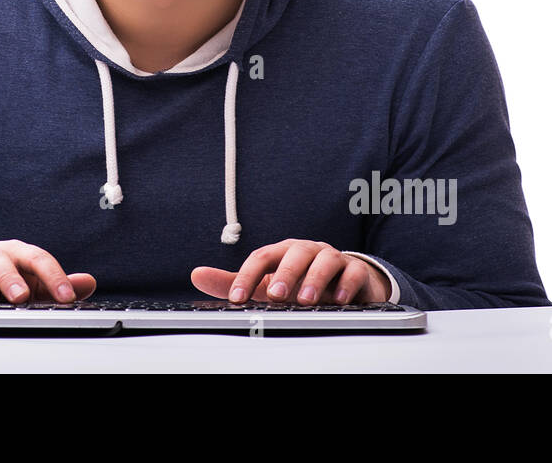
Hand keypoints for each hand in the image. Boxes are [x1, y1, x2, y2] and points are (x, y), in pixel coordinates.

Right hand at [0, 240, 96, 305]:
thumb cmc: (2, 283)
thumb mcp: (32, 284)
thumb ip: (57, 285)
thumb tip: (87, 283)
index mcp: (16, 254)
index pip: (37, 259)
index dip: (53, 276)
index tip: (65, 296)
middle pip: (1, 260)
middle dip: (11, 278)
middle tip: (22, 296)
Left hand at [191, 239, 391, 304]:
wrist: (342, 283)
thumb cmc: (299, 282)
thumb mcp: (266, 283)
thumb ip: (234, 281)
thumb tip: (196, 275)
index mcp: (282, 252)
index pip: (261, 257)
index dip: (247, 275)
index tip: (236, 298)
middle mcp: (306, 250)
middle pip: (294, 254)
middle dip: (284, 274)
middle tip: (274, 295)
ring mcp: (332, 258)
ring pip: (324, 260)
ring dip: (314, 279)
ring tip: (305, 300)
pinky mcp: (355, 271)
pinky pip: (352, 272)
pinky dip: (345, 285)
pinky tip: (338, 299)